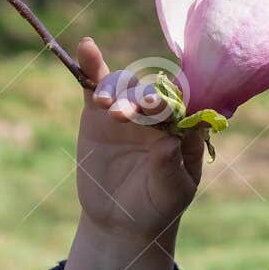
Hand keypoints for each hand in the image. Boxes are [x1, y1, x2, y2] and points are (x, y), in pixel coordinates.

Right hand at [73, 36, 205, 245]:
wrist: (122, 222)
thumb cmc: (159, 205)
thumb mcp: (172, 191)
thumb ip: (170, 167)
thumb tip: (169, 142)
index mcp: (181, 125)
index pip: (179, 105)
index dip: (168, 102)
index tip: (155, 107)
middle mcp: (155, 112)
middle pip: (149, 93)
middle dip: (141, 100)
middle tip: (132, 114)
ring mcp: (126, 110)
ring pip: (123, 87)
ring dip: (116, 92)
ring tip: (108, 108)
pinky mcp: (97, 114)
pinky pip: (95, 86)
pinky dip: (91, 66)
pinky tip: (86, 47)